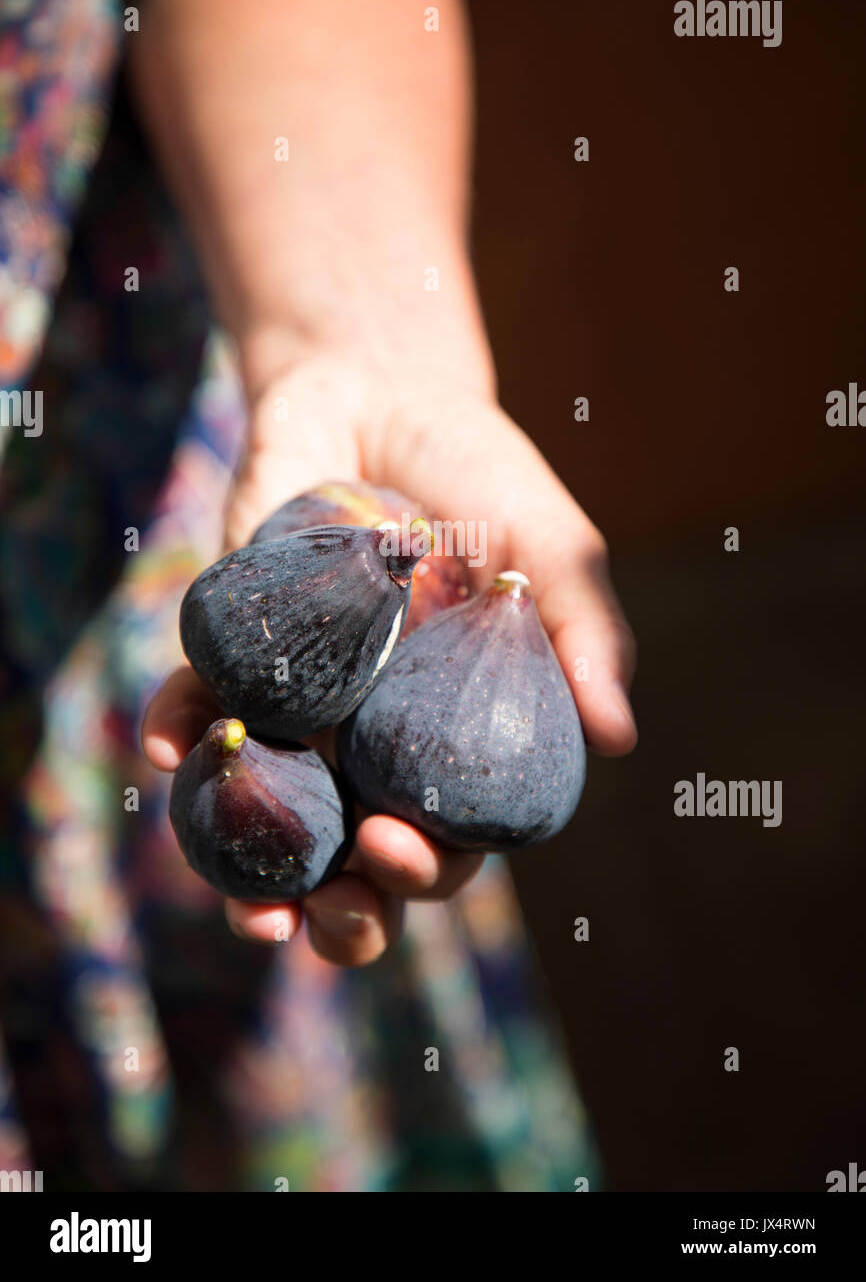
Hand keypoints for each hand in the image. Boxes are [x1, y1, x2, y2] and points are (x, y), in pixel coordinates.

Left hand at [142, 348, 636, 965]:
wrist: (386, 396)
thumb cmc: (484, 482)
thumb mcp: (551, 550)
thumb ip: (581, 634)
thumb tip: (622, 738)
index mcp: (452, 738)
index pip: (447, 837)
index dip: (427, 871)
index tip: (399, 851)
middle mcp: (373, 739)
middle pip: (356, 856)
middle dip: (344, 910)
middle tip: (329, 913)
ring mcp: (302, 704)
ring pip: (273, 814)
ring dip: (248, 870)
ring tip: (247, 910)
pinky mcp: (236, 652)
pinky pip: (200, 706)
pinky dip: (179, 730)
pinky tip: (168, 748)